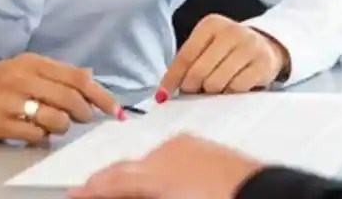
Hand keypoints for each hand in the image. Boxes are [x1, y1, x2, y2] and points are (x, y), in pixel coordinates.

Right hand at [0, 53, 121, 142]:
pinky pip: (34, 135)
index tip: (114, 109)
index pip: (77, 77)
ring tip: (58, 125)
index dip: (100, 95)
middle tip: (85, 118)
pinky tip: (38, 133)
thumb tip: (89, 74)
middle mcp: (23, 79)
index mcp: (33, 62)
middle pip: (70, 98)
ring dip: (64, 126)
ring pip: (55, 118)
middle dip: (85, 113)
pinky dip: (43, 137)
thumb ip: (56, 72)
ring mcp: (10, 101)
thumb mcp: (25, 67)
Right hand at [69, 133, 263, 198]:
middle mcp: (167, 152)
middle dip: (112, 184)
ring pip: (149, 161)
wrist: (266, 197)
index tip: (75, 195)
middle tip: (96, 194)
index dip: (89, 190)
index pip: (110, 180)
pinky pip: (172, 156)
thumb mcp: (165, 195)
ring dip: (137, 178)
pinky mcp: (204, 147)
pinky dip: (160, 170)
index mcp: (155, 171)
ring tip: (131, 191)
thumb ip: (135, 192)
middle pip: (127, 168)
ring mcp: (187, 146)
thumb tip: (117, 191)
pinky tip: (162, 184)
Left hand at [158, 15, 289, 100]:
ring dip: (212, 91)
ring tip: (216, 85)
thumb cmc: (228, 50)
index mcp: (211, 24)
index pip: (185, 56)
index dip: (172, 78)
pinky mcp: (262, 64)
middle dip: (192, 87)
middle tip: (196, 90)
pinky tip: (232, 85)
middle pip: (199, 71)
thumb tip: (164, 92)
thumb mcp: (206, 47)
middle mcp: (231, 31)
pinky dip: (230, 92)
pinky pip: (236, 88)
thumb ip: (187, 64)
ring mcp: (249, 46)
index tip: (163, 95)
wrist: (265, 45)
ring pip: (216, 82)